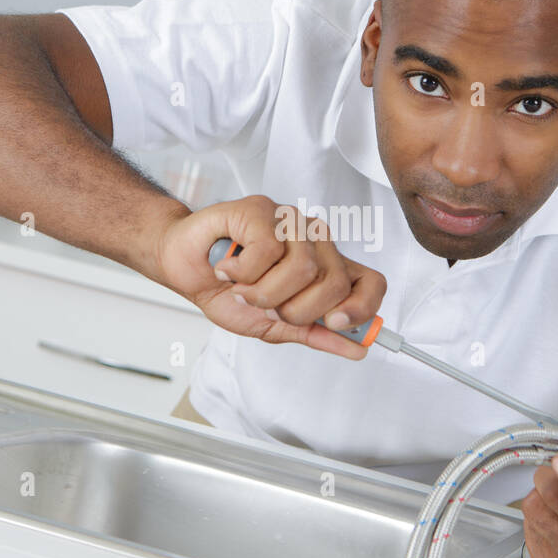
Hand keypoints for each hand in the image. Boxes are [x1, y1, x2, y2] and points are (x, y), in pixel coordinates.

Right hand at [154, 194, 386, 359]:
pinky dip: (242, 272)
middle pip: (334, 282)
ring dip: (263, 292)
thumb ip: (316, 334)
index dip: (362, 308)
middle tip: (265, 305)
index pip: (372, 283)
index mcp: (326, 269)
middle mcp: (316, 242)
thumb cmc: (228, 292)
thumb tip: (358, 348)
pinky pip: (269, 250)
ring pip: (303, 268)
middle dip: (293, 309)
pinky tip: (229, 267)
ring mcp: (291, 222)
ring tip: (242, 287)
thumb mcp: (275, 326)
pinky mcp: (263, 209)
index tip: (334, 323)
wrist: (185, 270)